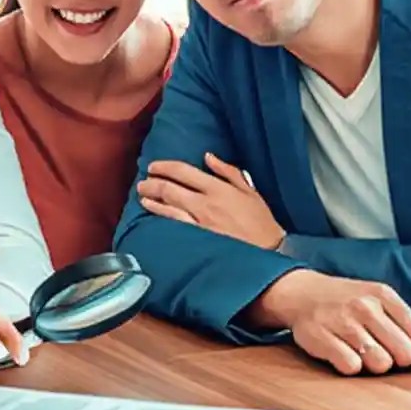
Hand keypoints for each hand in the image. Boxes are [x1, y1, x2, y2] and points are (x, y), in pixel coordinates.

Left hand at [137, 152, 284, 250]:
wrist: (268, 251)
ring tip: (142, 195)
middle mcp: (205, 203)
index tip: (154, 167)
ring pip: (168, 207)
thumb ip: (228, 172)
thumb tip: (208, 157)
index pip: (183, 172)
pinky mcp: (197, 239)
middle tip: (143, 181)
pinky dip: (161, 217)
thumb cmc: (261, 221)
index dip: (165, 167)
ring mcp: (199, 223)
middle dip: (152, 182)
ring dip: (152, 199)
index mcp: (218, 188)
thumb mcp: (250, 191)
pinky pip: (174, 225)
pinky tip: (152, 214)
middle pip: (170, 188)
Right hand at [259, 270, 410, 374]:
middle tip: (381, 352)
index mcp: (383, 295)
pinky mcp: (322, 339)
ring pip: (380, 363)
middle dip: (395, 360)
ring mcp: (343, 322)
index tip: (405, 352)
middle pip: (404, 354)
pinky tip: (342, 353)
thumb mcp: (378, 300)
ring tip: (360, 352)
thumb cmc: (346, 301)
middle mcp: (365, 306)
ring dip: (372, 364)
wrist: (301, 293)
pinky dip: (349, 366)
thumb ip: (407, 322)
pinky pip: (351, 368)